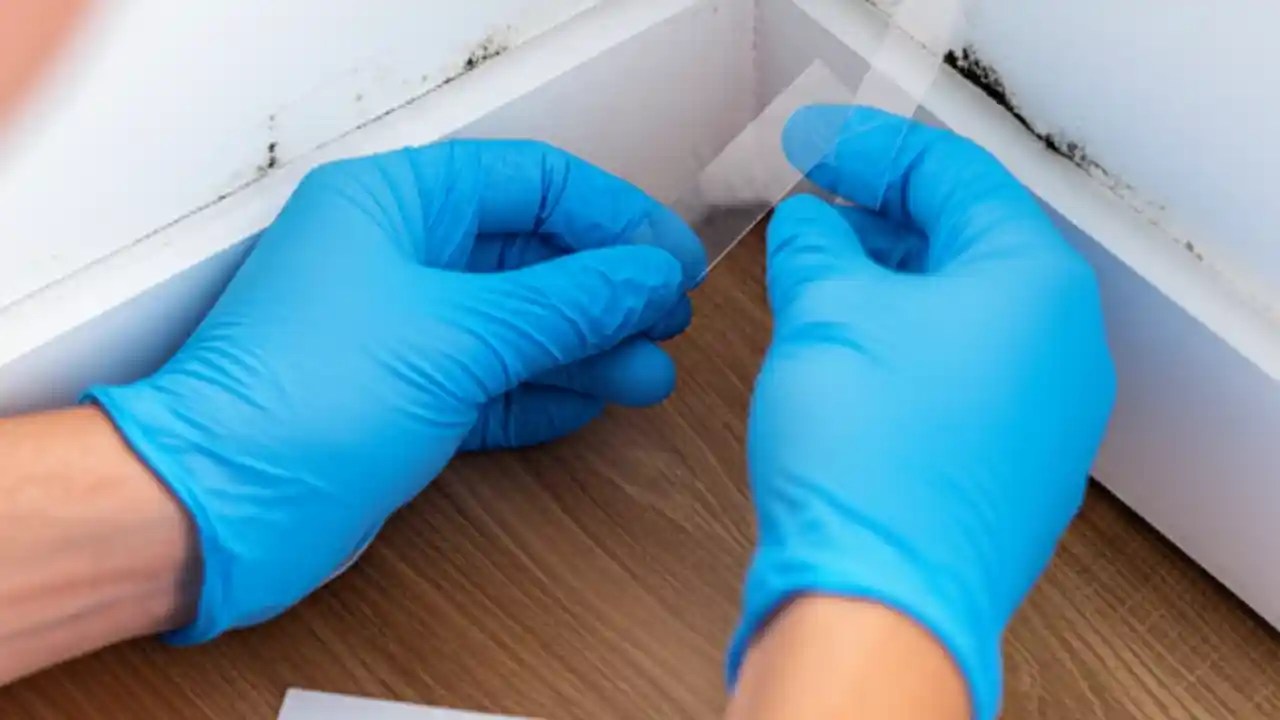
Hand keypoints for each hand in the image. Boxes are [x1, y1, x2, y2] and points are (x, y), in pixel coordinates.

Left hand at [87, 140, 705, 641]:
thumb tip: (645, 278)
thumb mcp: (459, 333)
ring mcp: (402, 328)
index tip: (668, 259)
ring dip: (586, 347)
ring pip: (519, 323)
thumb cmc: (301, 399)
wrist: (223, 507)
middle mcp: (397, 255)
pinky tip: (593, 400)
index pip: (530, 184)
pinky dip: (545, 390)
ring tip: (648, 372)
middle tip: (666, 320)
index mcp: (395, 202)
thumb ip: (566, 302)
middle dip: (604, 290)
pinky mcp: (406, 394)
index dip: (611, 217)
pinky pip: (496, 379)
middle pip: (531, 255)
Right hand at [730, 107, 1115, 718]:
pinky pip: (962, 375)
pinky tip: (849, 352)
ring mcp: (1044, 414)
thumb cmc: (869, 463)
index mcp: (1034, 283)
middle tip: (813, 207)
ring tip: (819, 276)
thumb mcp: (825, 312)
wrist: (879, 600)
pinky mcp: (1011, 467)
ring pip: (963, 314)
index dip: (869, 150)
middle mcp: (1061, 346)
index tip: (815, 147)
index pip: (953, 175)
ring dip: (888, 283)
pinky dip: (905, 345)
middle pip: (966, 243)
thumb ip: (817, 245)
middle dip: (880, 219)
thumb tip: (813, 228)